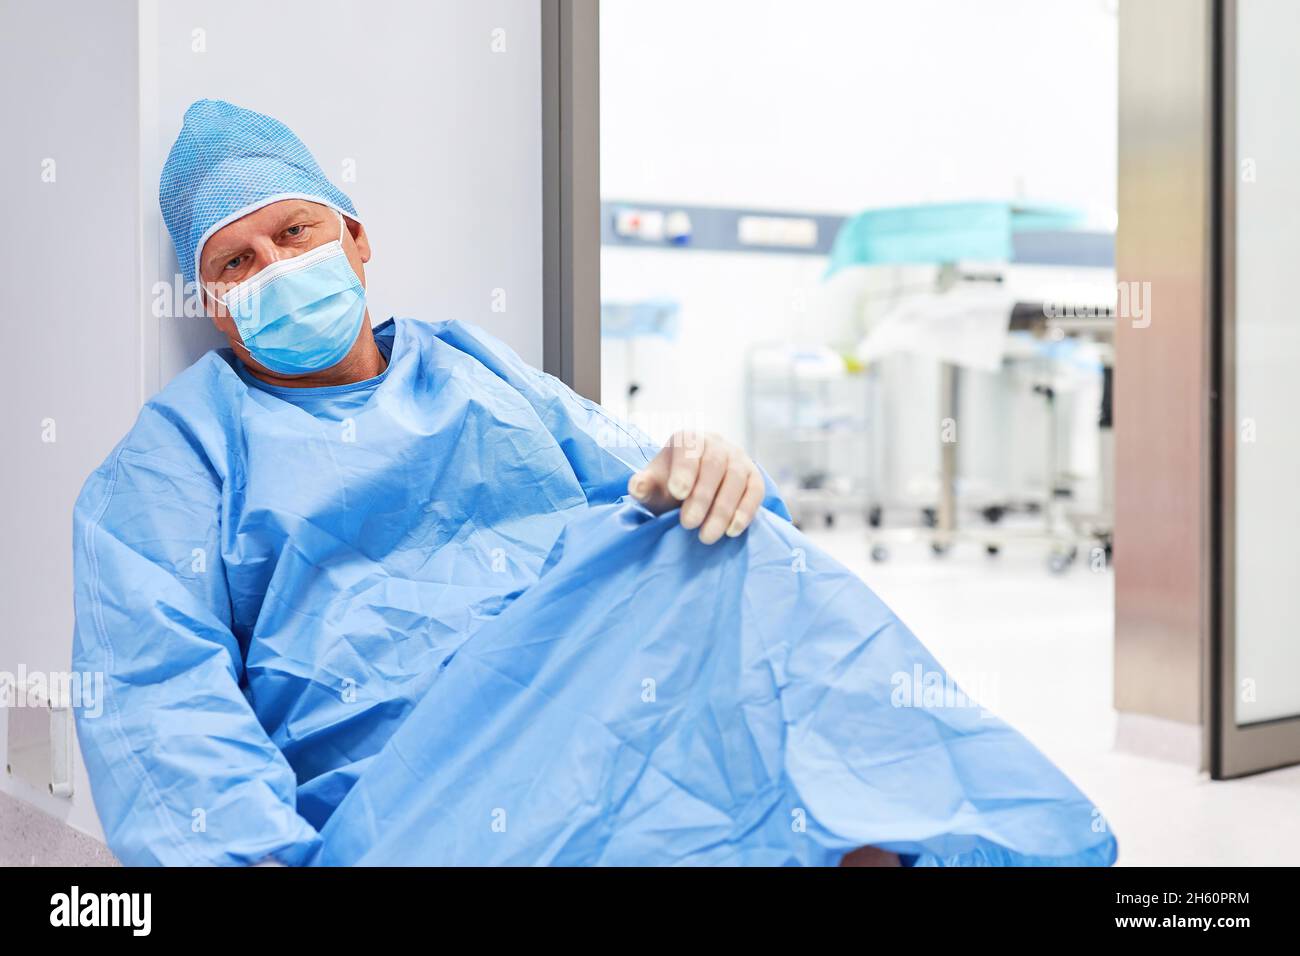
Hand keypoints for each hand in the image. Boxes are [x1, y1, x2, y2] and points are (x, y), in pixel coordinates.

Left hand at [627, 431, 764, 544]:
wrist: (694, 490)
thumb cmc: (670, 487)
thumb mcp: (653, 487)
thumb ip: (643, 486)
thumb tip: (637, 486)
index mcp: (688, 439)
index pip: (689, 448)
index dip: (684, 469)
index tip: (677, 493)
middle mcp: (716, 443)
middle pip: (714, 464)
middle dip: (702, 496)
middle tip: (687, 524)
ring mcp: (738, 458)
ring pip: (736, 478)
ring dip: (723, 509)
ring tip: (707, 536)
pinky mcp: (754, 476)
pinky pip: (755, 491)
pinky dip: (746, 511)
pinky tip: (732, 531)